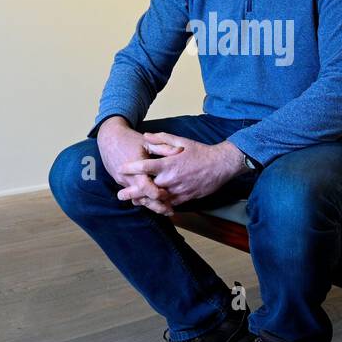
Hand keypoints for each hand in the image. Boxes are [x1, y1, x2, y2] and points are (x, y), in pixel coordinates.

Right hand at [96, 117, 177, 215]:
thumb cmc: (130, 139)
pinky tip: (154, 202)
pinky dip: (143, 198)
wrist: (109, 139)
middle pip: (141, 198)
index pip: (145, 186)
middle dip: (156, 206)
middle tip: (170, 211)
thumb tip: (180, 151)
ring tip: (165, 210)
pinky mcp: (121, 182)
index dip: (156, 193)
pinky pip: (132, 194)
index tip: (167, 195)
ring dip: (150, 204)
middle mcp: (128, 177)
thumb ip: (163, 148)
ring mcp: (123, 181)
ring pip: (137, 198)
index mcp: (135, 167)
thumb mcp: (147, 141)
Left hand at [119, 134, 245, 207]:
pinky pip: (170, 204)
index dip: (131, 168)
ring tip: (134, 202)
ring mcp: (179, 190)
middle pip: (148, 188)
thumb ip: (162, 139)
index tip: (121, 169)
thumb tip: (145, 136)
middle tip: (120, 195)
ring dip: (145, 201)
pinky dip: (161, 205)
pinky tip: (153, 205)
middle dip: (133, 192)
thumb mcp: (181, 141)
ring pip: (158, 199)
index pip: (145, 167)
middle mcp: (172, 179)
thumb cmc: (201, 152)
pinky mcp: (186, 197)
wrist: (221, 165)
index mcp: (169, 164)